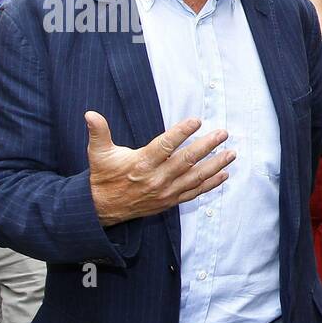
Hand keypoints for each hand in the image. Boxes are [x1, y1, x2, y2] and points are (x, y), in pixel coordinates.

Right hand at [86, 111, 233, 226]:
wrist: (102, 208)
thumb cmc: (104, 176)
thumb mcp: (98, 153)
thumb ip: (99, 133)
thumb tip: (90, 114)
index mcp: (141, 164)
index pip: (165, 146)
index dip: (181, 133)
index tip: (196, 121)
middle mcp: (156, 179)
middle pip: (187, 161)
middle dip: (207, 146)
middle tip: (223, 133)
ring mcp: (166, 192)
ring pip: (195, 177)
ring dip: (215, 165)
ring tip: (231, 153)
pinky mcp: (170, 201)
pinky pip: (194, 192)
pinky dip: (210, 184)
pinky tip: (224, 174)